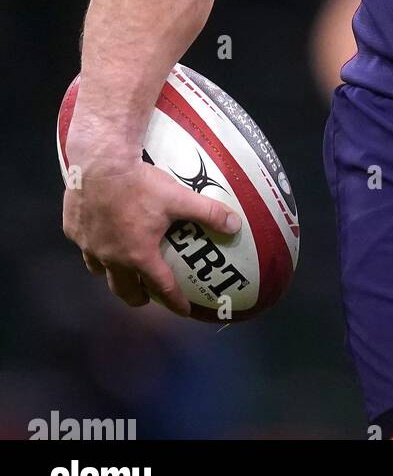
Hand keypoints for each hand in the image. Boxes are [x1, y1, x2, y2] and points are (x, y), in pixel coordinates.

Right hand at [62, 152, 241, 316]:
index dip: (175, 301)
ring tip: (122, 268)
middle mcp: (111, 257)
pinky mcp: (74, 231)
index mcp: (139, 255)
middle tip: (148, 297)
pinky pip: (85, 246)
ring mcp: (89, 246)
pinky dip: (94, 246)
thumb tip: (235, 224)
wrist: (99, 164)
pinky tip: (100, 234)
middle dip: (138, 297)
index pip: (162, 287)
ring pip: (99, 271)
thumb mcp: (179, 198)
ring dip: (113, 274)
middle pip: (124, 289)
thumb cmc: (140, 184)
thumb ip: (209, 212)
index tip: (184, 311)